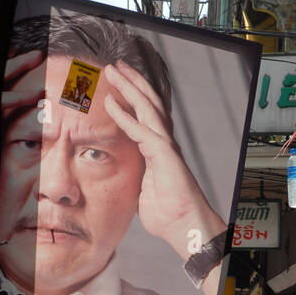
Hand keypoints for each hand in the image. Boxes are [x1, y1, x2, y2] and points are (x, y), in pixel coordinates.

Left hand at [103, 60, 224, 265]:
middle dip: (131, 82)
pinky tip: (111, 103)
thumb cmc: (168, 216)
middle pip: (149, 103)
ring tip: (113, 71)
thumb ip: (135, 179)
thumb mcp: (142, 192)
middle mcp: (164, 143)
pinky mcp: (164, 155)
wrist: (184, 228)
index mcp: (158, 150)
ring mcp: (165, 147)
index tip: (116, 86)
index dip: (132, 98)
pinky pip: (141, 129)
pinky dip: (125, 115)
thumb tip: (124, 180)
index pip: (145, 116)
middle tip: (114, 66)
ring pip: (148, 107)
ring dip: (129, 87)